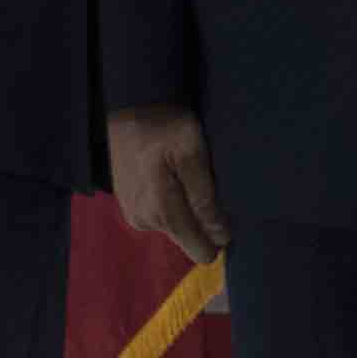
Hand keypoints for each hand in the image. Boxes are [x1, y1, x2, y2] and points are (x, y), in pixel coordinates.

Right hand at [107, 106, 226, 262]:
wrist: (129, 107)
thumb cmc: (164, 126)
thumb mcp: (192, 153)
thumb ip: (205, 198)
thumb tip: (220, 235)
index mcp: (162, 213)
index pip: (201, 250)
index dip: (219, 235)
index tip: (227, 210)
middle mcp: (145, 222)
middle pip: (189, 238)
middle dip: (203, 220)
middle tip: (207, 183)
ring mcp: (134, 215)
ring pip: (176, 227)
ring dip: (187, 208)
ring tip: (187, 175)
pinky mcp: (130, 205)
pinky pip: (161, 216)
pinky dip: (172, 202)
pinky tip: (173, 177)